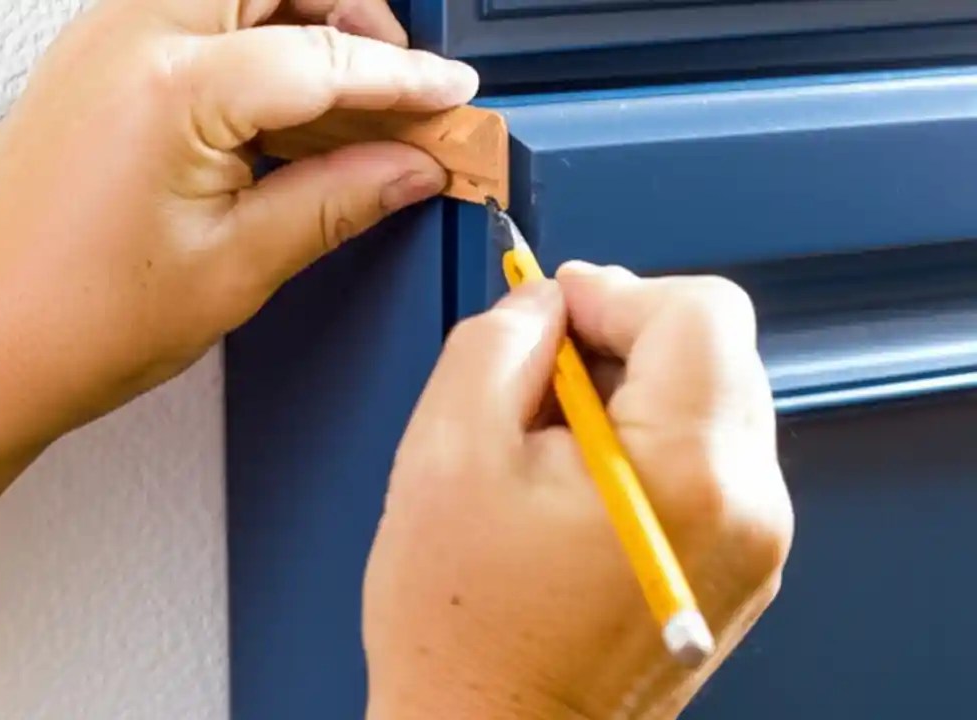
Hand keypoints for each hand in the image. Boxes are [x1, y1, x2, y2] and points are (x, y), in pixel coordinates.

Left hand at [0, 0, 478, 448]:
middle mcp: (127, 37)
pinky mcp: (85, 69)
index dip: (406, 80)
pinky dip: (248, 51)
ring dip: (300, 28)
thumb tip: (409, 168)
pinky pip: (188, 24)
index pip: (327, 55)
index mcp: (173, 83)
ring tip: (347, 111)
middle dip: (353, 16)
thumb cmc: (68, 325)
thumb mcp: (234, 267)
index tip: (453, 99)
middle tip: (401, 86)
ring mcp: (97, 45)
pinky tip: (278, 119)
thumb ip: (337, 201)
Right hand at [363, 263, 793, 719]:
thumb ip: (499, 342)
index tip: (553, 315)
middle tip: (536, 385)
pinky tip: (575, 489)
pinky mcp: (735, 568)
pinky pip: (705, 463)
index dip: (613, 293)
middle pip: (713, 352)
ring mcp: (752, 545)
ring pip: (708, 404)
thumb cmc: (464, 629)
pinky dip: (644, 447)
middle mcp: (749, 507)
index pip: (700, 310)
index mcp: (690, 471)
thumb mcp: (446, 451)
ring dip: (629, 396)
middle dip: (620, 344)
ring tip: (547, 451)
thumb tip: (542, 302)